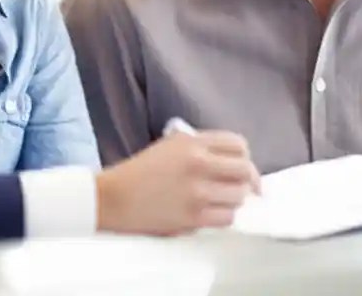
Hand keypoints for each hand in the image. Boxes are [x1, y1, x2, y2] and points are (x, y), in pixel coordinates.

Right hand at [95, 130, 261, 235]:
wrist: (114, 198)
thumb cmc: (140, 172)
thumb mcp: (170, 146)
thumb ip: (201, 148)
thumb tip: (232, 162)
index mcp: (192, 142)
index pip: (238, 144)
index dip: (245, 157)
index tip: (243, 168)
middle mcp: (198, 163)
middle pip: (245, 170)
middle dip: (247, 180)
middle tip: (246, 189)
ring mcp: (197, 191)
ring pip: (238, 196)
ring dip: (234, 200)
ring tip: (221, 202)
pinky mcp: (193, 217)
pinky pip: (227, 218)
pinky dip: (223, 217)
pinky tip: (212, 214)